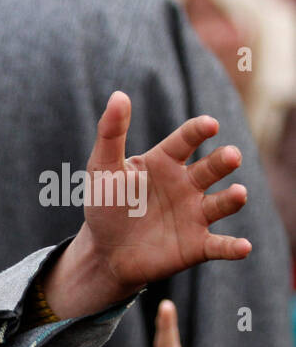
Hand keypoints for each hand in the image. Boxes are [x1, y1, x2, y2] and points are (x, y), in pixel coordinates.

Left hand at [42, 92, 250, 318]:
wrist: (104, 252)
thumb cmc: (106, 206)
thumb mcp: (102, 170)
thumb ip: (111, 133)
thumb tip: (118, 95)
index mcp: (166, 162)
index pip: (187, 139)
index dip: (199, 131)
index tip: (209, 125)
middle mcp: (188, 184)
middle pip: (212, 168)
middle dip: (223, 161)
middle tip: (230, 156)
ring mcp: (195, 214)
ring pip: (223, 202)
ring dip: (233, 198)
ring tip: (238, 194)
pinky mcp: (197, 245)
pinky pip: (220, 245)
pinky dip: (233, 247)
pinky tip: (243, 247)